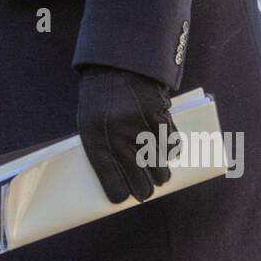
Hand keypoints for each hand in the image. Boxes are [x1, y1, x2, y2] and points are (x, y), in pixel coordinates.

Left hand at [76, 64, 181, 203]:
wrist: (116, 62)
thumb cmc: (100, 97)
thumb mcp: (89, 120)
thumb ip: (103, 147)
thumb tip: (121, 179)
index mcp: (94, 135)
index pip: (108, 175)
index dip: (117, 192)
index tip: (123, 199)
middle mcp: (116, 132)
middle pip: (138, 177)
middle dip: (143, 190)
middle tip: (145, 193)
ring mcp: (139, 125)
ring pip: (159, 166)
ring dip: (161, 174)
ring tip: (159, 176)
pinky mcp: (159, 115)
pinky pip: (172, 145)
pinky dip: (172, 151)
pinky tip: (167, 152)